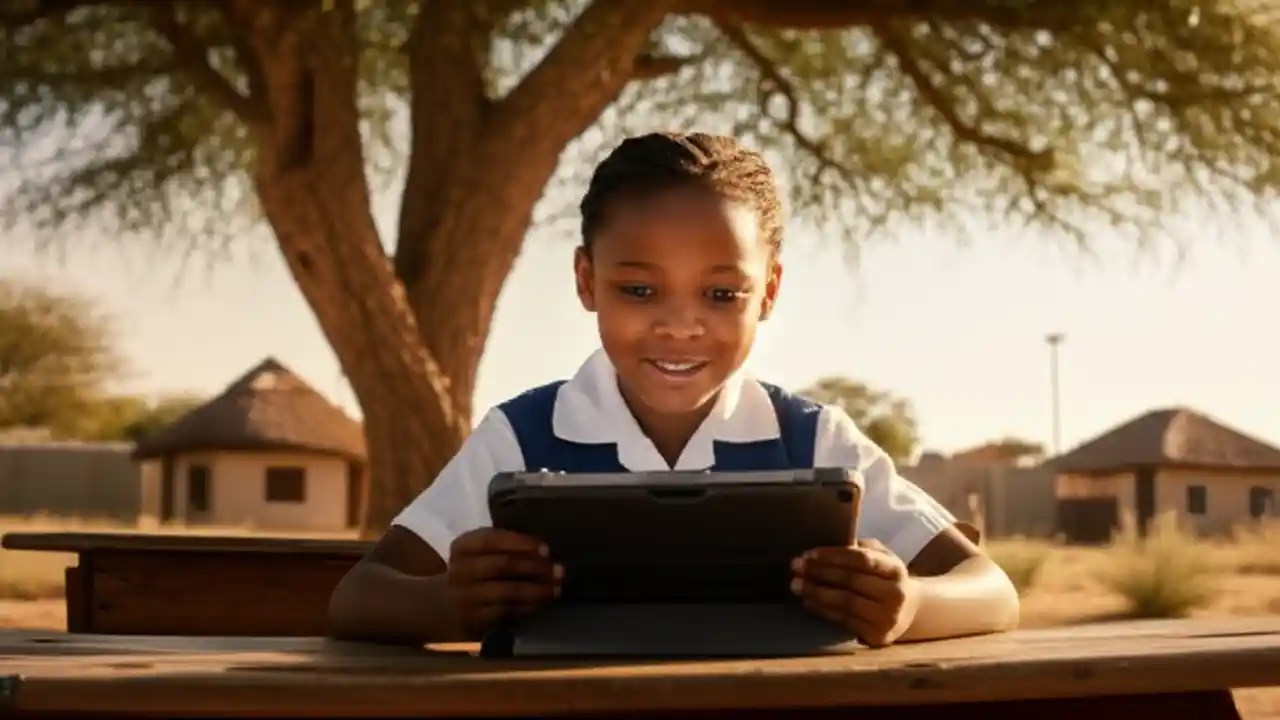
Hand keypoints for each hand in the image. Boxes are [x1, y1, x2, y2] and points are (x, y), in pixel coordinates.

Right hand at [446, 527, 561, 637]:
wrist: (441, 606)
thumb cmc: (470, 572)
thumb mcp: (475, 553)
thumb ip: (502, 547)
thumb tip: (543, 551)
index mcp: (462, 547)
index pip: (491, 539)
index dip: (521, 543)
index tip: (546, 549)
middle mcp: (460, 570)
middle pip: (503, 565)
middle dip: (536, 567)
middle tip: (559, 570)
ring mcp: (466, 597)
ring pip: (508, 591)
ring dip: (537, 590)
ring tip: (557, 588)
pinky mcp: (473, 620)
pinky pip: (506, 611)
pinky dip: (528, 606)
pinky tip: (542, 603)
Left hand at [791, 538, 920, 647]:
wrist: (909, 611)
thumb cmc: (885, 578)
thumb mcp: (881, 557)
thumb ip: (860, 548)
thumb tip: (829, 543)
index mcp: (896, 570)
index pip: (862, 559)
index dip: (833, 556)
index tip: (809, 553)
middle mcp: (895, 595)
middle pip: (851, 581)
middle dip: (819, 572)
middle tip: (796, 567)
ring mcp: (887, 618)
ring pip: (845, 603)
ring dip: (816, 593)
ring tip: (796, 584)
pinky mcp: (877, 636)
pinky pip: (843, 621)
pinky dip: (822, 610)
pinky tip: (808, 601)